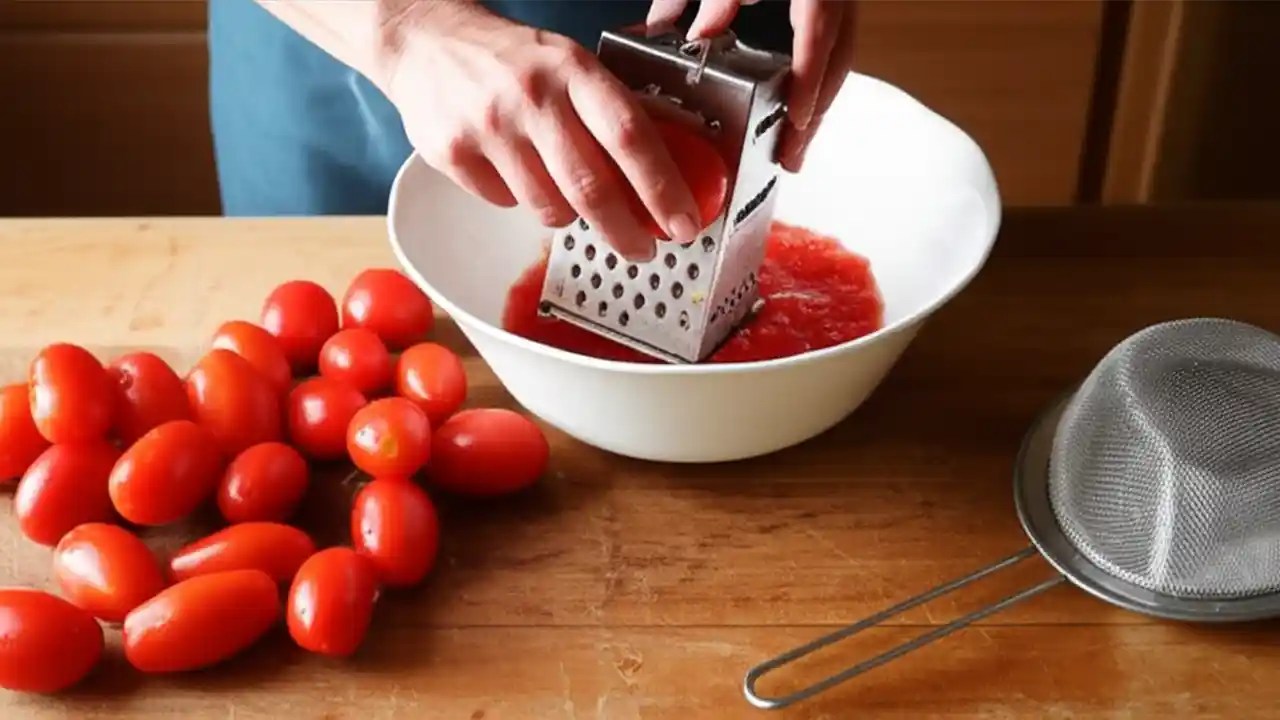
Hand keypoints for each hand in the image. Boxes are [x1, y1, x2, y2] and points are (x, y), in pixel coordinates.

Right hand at [376, 1, 704, 260]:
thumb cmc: (511, 58)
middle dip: (626, 231)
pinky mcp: (452, 153)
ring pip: (549, 207)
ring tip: (560, 188)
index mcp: (572, 69)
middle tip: (643, 250)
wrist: (425, 39)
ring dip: (566, 212)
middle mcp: (531, 97)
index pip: (629, 136)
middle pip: (592, 186)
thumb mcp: (569, 64)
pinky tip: (510, 167)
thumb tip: (664, 171)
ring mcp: (489, 126)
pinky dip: (517, 199)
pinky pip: (505, 204)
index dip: (662, 188)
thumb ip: (611, 112)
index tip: (683, 222)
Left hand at [646, 0, 857, 170]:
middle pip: (838, 58)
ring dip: (818, 102)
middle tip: (793, 156)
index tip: (796, 120)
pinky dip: (815, 78)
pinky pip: (832, 45)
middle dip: (817, 112)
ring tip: (795, 143)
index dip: (809, 82)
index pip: (819, 34)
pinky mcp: (829, 2)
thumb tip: (690, 28)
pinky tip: (796, 106)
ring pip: (839, 56)